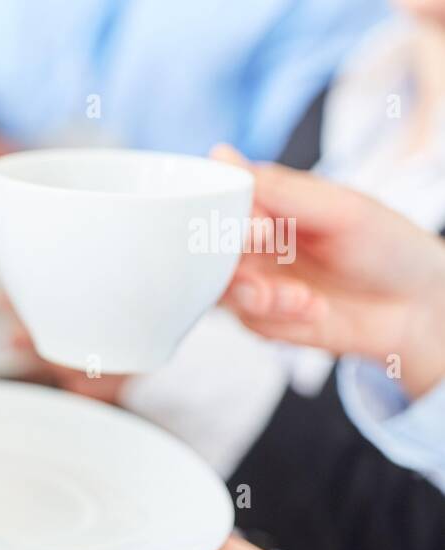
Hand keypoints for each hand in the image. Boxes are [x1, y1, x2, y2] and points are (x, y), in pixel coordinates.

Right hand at [214, 145, 444, 398]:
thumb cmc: (385, 244)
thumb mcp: (337, 209)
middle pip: (207, 251)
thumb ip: (277, 189)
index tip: (258, 232)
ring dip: (258, 297)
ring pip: (221, 290)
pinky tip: (313, 310)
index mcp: (265, 202)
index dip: (226, 219)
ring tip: (299, 299)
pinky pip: (246, 319)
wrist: (415, 306)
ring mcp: (255, 280)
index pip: (217, 203)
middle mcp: (252, 241)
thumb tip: (219, 155)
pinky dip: (278, 317)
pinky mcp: (262, 317)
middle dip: (237, 268)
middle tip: (269, 276)